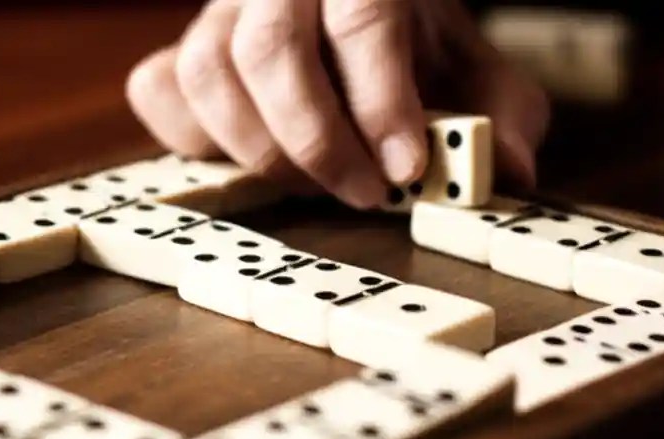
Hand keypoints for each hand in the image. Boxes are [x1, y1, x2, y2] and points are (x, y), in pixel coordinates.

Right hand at [125, 0, 549, 207]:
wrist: (360, 5)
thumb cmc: (413, 44)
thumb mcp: (473, 69)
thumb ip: (500, 113)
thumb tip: (506, 171)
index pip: (360, 17)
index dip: (381, 100)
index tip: (404, 170)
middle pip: (269, 47)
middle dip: (316, 139)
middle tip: (364, 194)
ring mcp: (220, 12)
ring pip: (204, 70)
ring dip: (257, 148)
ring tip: (313, 185)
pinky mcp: (181, 50)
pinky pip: (157, 88)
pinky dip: (191, 138)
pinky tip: (243, 157)